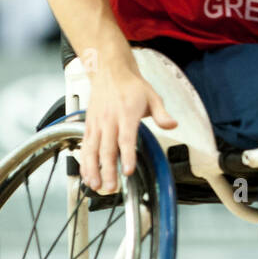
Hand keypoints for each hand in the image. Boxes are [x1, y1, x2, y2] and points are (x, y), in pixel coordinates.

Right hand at [78, 56, 176, 193]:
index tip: (128, 171)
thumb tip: (173, 124)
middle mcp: (109, 120)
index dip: (126, 156)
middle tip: (111, 187)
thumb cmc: (131, 85)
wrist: (110, 71)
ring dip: (92, 169)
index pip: (126, 138)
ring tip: (95, 185)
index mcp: (126, 113)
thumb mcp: (152, 96)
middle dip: (108, 169)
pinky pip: (85, 146)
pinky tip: (87, 174)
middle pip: (107, 148)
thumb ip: (161, 113)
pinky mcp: (89, 125)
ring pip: (92, 149)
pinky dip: (84, 161)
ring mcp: (97, 123)